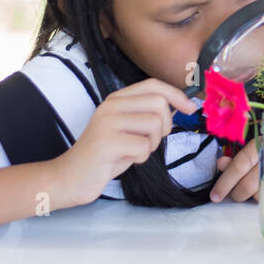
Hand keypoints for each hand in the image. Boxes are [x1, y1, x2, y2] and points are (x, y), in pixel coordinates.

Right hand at [51, 79, 196, 207]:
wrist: (71, 177)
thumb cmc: (105, 156)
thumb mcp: (128, 130)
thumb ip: (147, 115)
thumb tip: (180, 105)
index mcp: (116, 99)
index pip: (153, 85)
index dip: (176, 95)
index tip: (191, 109)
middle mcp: (111, 105)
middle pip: (158, 103)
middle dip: (165, 126)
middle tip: (151, 141)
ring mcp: (107, 122)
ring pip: (154, 125)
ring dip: (153, 144)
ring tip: (135, 151)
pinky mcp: (107, 142)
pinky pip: (144, 147)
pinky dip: (141, 157)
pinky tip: (125, 160)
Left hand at [210, 138, 259, 202]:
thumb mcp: (258, 147)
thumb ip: (238, 157)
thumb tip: (221, 164)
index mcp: (263, 145)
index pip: (239, 166)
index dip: (225, 182)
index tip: (215, 195)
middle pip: (247, 185)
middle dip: (236, 194)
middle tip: (234, 194)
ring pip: (259, 195)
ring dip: (252, 196)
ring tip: (253, 190)